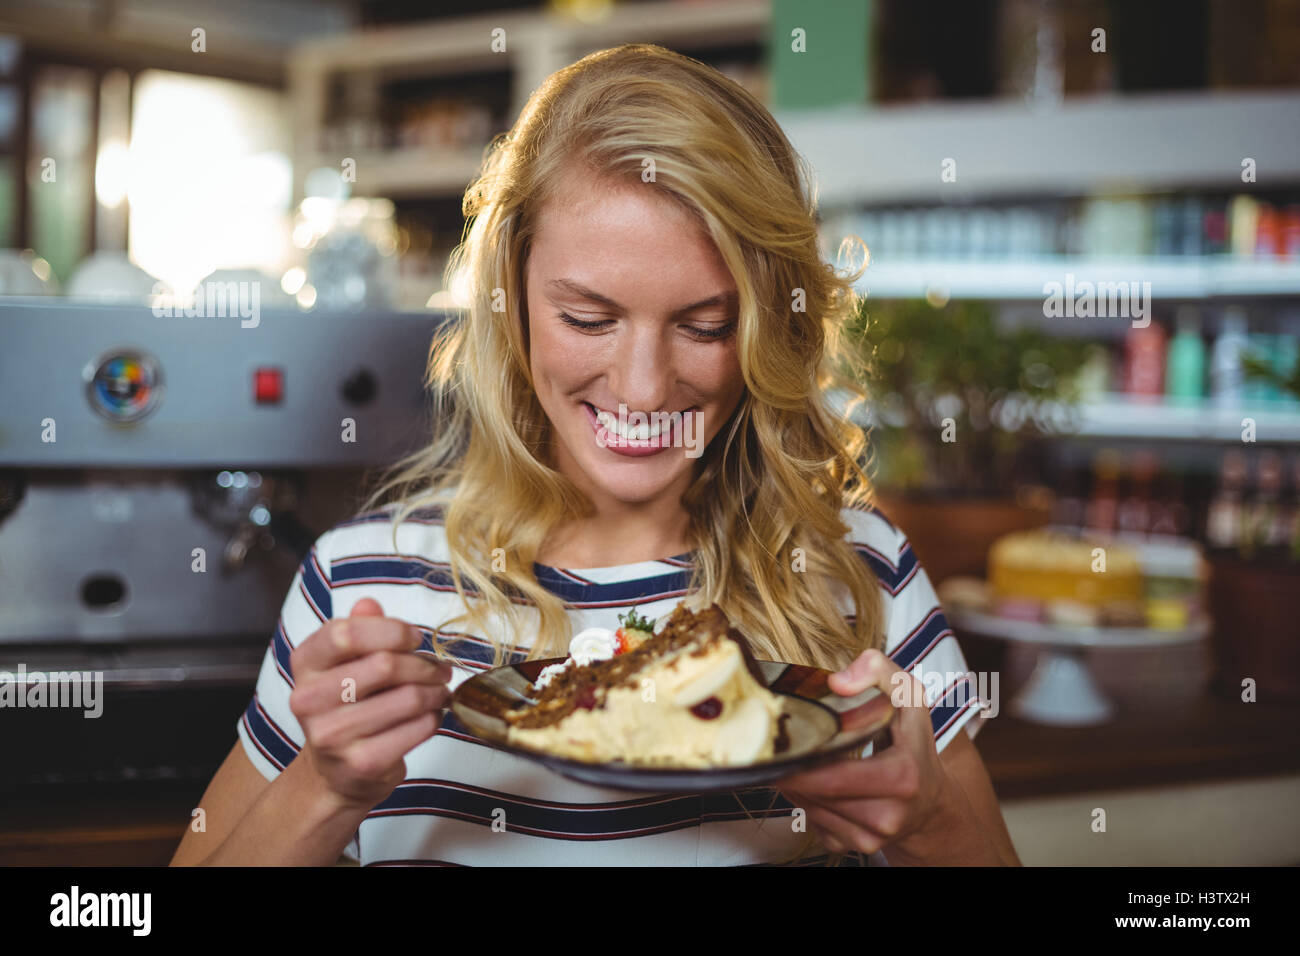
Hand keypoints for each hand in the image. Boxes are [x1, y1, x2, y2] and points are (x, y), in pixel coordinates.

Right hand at [288, 598, 453, 810]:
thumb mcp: (345, 662)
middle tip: (440, 669)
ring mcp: (332, 736)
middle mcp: (308, 700)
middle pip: (385, 665)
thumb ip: (359, 629)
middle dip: (424, 665)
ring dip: (435, 692)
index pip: (346, 634)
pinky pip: (418, 728)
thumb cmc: (348, 705)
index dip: (392, 630)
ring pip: (408, 698)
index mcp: (305, 663)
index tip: (415, 638)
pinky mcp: (362, 763)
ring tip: (440, 691)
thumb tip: (369, 604)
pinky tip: (431, 715)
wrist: (336, 772)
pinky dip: (434, 718)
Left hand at [774, 648, 955, 858]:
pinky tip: (815, 783)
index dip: (800, 762)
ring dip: (796, 784)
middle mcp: (887, 815)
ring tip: (799, 759)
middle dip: (791, 769)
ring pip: (810, 808)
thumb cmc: (913, 743)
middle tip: (776, 746)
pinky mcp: (856, 848)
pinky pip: (814, 823)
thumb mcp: (910, 697)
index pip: (833, 777)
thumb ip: (879, 671)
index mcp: (902, 777)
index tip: (779, 744)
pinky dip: (807, 801)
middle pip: (816, 793)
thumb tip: (837, 681)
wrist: (931, 801)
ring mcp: (871, 837)